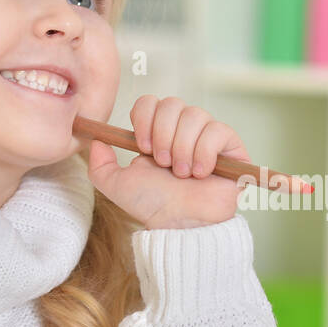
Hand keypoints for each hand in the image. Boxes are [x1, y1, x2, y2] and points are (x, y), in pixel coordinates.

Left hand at [84, 96, 251, 230]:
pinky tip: (201, 172)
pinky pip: (218, 130)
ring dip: (183, 148)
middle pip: (172, 103)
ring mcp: (208, 136)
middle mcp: (183, 130)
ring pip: (195, 115)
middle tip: (164, 164)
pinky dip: (205, 151)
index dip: (145, 119)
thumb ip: (100, 164)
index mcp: (158, 133)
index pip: (150, 102)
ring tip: (183, 173)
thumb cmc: (154, 206)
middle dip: (163, 135)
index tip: (142, 147)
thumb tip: (96, 140)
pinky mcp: (232, 147)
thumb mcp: (117, 186)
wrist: (181, 224)